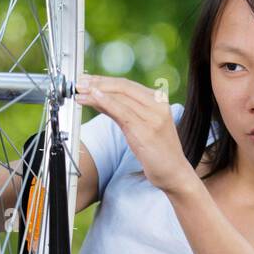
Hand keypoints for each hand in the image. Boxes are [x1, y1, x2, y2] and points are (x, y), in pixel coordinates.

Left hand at [74, 73, 196, 195]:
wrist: (174, 173)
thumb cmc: (157, 152)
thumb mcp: (138, 126)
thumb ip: (121, 111)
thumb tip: (98, 98)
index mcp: (158, 101)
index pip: (126, 85)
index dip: (104, 80)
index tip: (87, 80)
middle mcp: (157, 105)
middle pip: (122, 87)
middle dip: (98, 83)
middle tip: (79, 83)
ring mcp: (153, 117)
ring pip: (120, 97)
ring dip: (96, 93)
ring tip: (79, 93)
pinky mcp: (146, 130)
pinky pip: (122, 112)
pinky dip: (106, 103)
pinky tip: (94, 98)